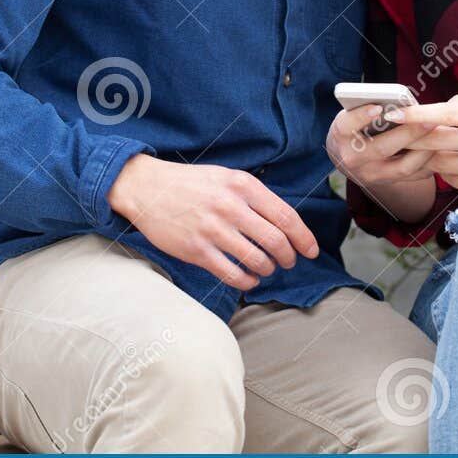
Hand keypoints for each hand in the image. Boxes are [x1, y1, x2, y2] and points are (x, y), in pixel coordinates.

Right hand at [106, 154, 319, 290]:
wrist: (146, 187)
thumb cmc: (190, 183)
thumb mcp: (226, 177)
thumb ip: (254, 196)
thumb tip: (284, 223)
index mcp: (243, 185)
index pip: (286, 217)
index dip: (304, 238)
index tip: (311, 251)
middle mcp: (231, 206)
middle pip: (276, 241)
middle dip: (289, 257)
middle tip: (288, 262)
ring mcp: (213, 230)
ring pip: (257, 260)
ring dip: (268, 269)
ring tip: (266, 268)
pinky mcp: (196, 250)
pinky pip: (232, 274)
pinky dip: (247, 281)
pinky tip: (249, 278)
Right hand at [325, 103, 437, 191]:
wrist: (349, 156)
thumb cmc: (356, 126)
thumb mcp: (354, 115)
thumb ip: (371, 109)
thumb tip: (403, 103)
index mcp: (340, 136)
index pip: (346, 126)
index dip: (360, 117)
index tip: (377, 107)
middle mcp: (353, 159)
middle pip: (382, 148)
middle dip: (408, 133)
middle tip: (429, 119)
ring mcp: (370, 175)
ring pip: (402, 167)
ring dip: (424, 151)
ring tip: (440, 134)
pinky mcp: (387, 183)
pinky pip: (414, 176)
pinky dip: (429, 162)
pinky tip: (442, 148)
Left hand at [389, 94, 457, 190]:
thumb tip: (430, 112)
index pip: (447, 112)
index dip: (417, 114)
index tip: (393, 113)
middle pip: (437, 140)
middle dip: (412, 138)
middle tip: (394, 134)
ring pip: (439, 162)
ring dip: (427, 155)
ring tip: (427, 147)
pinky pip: (449, 179)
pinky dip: (443, 170)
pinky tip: (451, 163)